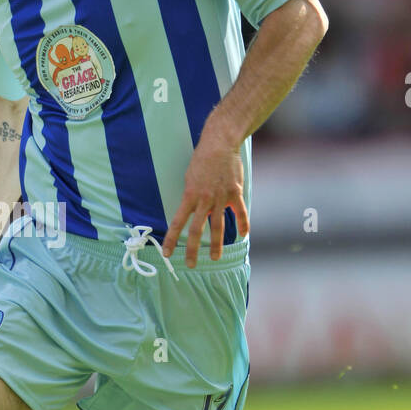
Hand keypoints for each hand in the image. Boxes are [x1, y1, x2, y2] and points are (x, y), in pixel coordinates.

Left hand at [162, 130, 249, 266]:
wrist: (220, 144)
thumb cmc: (202, 159)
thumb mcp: (189, 178)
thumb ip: (191, 196)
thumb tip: (190, 210)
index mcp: (190, 196)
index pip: (177, 222)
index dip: (171, 239)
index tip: (167, 253)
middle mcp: (204, 200)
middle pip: (197, 230)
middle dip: (192, 250)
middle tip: (190, 265)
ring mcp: (221, 198)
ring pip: (218, 226)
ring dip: (216, 245)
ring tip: (215, 258)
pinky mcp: (235, 193)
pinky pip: (240, 213)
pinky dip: (243, 224)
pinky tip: (243, 235)